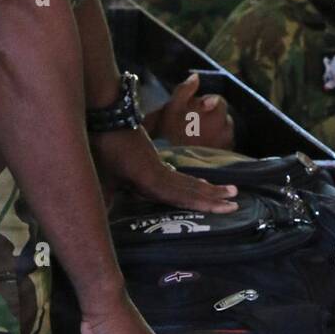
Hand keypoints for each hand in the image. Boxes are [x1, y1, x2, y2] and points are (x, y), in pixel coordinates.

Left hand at [91, 124, 238, 213]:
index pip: (183, 195)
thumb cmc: (101, 143)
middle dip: (214, 195)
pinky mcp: (150, 157)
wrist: (106, 112)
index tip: (226, 207)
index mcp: (150, 179)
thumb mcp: (100, 173)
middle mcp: (158, 172)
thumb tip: (98, 222)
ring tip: (227, 189)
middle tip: (236, 199)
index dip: (205, 203)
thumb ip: (103, 198)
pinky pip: (175, 174)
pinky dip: (190, 180)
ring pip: (186, 179)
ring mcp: (156, 163)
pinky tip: (195, 182)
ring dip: (206, 187)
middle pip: (191, 186)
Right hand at [149, 72, 234, 151]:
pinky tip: (202, 147)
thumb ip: (185, 89)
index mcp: (216, 113)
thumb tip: (196, 77)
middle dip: (212, 117)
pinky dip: (216, 145)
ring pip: (225, 132)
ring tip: (197, 137)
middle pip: (223, 117)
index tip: (193, 110)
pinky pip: (224, 147)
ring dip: (216, 131)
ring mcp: (226, 145)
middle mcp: (226, 129)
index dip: (206, 103)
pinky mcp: (224, 158)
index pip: (219, 101)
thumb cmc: (170, 132)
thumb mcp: (173, 106)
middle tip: (194, 124)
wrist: (169, 161)